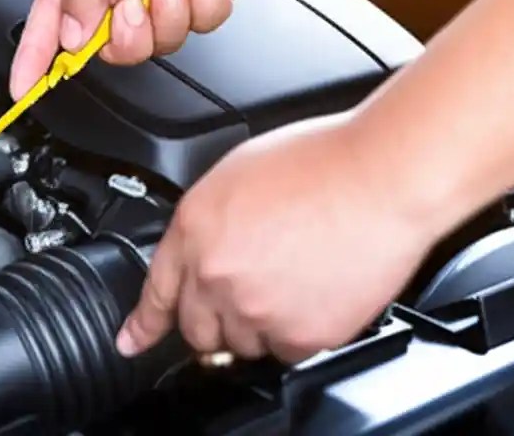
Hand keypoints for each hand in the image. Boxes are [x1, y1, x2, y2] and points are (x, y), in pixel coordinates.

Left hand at [114, 115, 448, 363]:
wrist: (381, 177)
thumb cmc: (323, 161)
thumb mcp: (240, 171)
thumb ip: (213, 220)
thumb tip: (212, 246)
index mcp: (196, 227)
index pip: (157, 289)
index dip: (143, 322)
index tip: (132, 340)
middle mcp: (216, 273)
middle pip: (197, 330)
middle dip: (216, 319)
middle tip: (251, 295)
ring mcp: (255, 309)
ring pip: (243, 345)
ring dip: (260, 325)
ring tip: (295, 282)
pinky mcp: (298, 334)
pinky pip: (286, 352)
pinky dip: (299, 332)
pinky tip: (317, 293)